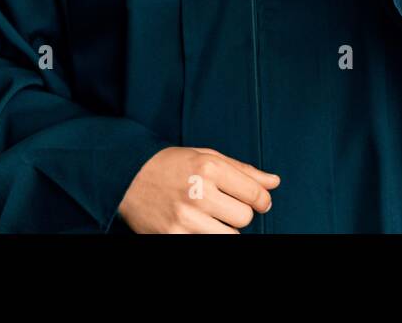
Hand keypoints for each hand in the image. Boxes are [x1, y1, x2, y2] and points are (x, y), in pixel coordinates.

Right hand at [118, 146, 279, 232]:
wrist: (128, 177)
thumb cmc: (172, 165)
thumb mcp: (207, 157)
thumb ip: (243, 171)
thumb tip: (274, 182)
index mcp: (209, 168)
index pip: (254, 194)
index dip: (263, 200)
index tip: (261, 202)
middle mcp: (198, 193)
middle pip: (245, 217)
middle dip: (241, 212)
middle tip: (225, 205)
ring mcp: (185, 218)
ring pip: (230, 236)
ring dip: (226, 228)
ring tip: (211, 215)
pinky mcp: (173, 236)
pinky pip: (208, 245)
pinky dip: (208, 236)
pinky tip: (198, 225)